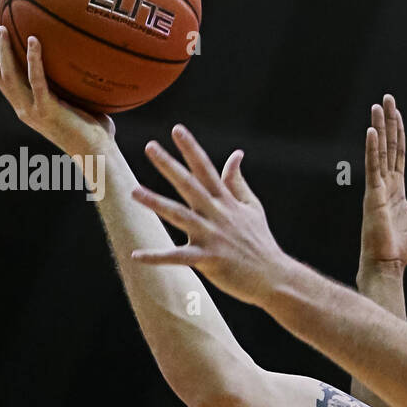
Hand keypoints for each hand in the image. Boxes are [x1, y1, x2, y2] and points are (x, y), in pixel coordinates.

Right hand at [0, 26, 112, 157]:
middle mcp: (25, 110)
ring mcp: (33, 111)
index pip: (4, 82)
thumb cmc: (96, 133)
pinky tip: (33, 39)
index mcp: (28, 109)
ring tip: (1, 28)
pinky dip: (32, 58)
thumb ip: (73, 89)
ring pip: (9, 76)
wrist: (98, 155)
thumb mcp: (78, 106)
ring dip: (2, 50)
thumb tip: (86, 65)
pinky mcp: (46, 110)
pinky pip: (36, 80)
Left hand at [130, 125, 288, 304]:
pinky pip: (178, 257)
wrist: (273, 276)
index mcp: (226, 202)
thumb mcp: (252, 207)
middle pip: (190, 185)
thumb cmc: (260, 242)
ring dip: (156, 203)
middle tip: (150, 147)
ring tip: (134, 191)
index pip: (206, 169)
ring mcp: (212, 236)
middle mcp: (217, 214)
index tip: (177, 129)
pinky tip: (136, 255)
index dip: (191, 149)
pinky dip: (157, 257)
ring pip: (179, 216)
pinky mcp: (208, 259)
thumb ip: (237, 181)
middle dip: (170, 165)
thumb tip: (236, 154)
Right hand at [359, 94, 406, 282]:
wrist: (388, 264)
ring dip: (379, 128)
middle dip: (388, 122)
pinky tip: (372, 131)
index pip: (397, 154)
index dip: (398, 133)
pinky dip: (372, 149)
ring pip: (378, 152)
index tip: (397, 113)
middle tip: (386, 98)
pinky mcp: (373, 195)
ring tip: (377, 106)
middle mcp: (384, 184)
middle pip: (387, 146)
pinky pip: (372, 167)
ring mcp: (377, 188)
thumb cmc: (401, 248)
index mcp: (395, 189)